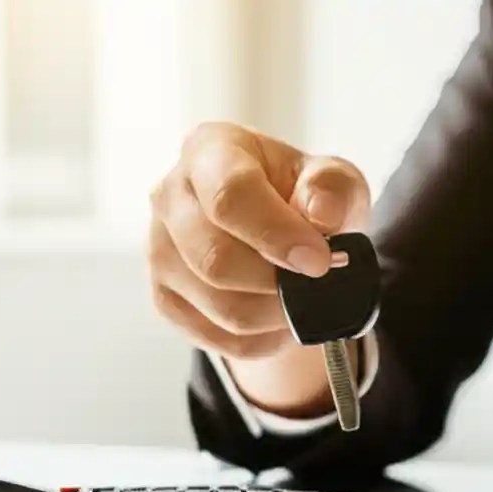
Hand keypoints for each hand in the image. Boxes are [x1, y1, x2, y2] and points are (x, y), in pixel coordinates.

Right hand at [149, 122, 370, 414]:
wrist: (280, 234)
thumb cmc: (304, 197)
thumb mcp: (333, 180)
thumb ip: (333, 190)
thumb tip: (322, 213)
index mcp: (211, 150)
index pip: (230, 196)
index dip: (276, 234)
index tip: (319, 261)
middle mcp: (170, 195)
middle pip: (217, 260)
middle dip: (278, 284)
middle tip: (318, 284)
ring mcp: (159, 249)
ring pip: (220, 306)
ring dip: (275, 315)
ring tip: (304, 301)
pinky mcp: (164, 296)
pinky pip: (215, 337)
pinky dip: (261, 340)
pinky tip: (281, 321)